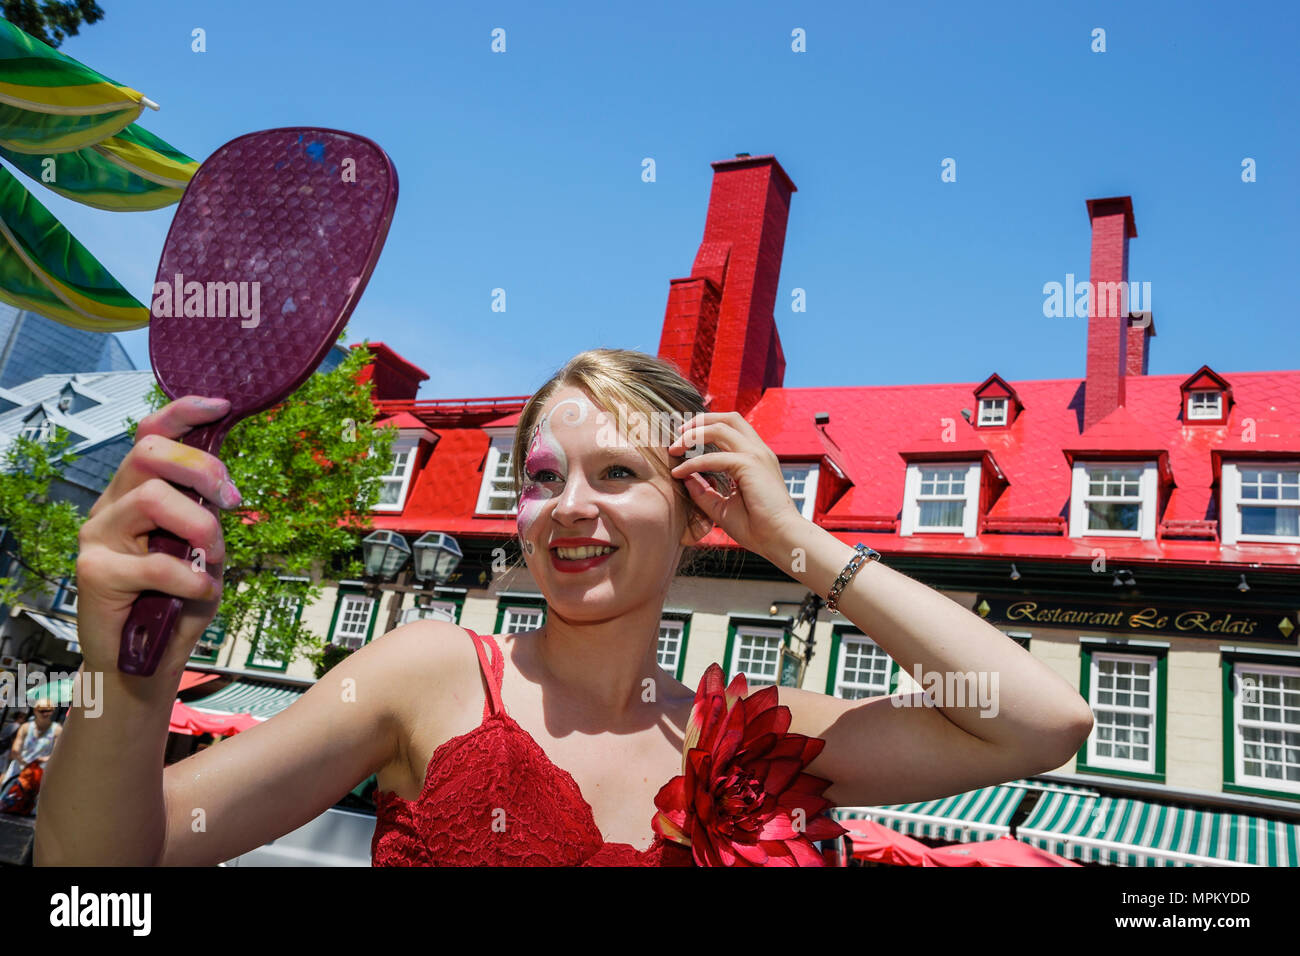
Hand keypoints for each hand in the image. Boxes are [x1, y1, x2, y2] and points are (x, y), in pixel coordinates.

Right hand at [75, 396, 239, 682]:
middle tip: (231, 502)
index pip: (149, 435)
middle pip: (150, 454)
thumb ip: (203, 514)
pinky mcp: (94, 573)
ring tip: (213, 558)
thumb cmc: (176, 602)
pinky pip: (156, 563)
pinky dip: (193, 579)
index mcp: (136, 493)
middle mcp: (112, 506)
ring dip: (201, 526)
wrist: (145, 662)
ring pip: (153, 498)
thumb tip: (224, 485)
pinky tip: (201, 593)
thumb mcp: (200, 550)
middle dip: (202, 468)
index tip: (221, 406)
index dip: (183, 413)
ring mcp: (98, 537)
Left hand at [667, 411, 805, 557]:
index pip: (731, 428)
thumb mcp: (723, 507)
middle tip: (678, 434)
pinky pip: (715, 457)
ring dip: (693, 434)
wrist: (780, 539)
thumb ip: (704, 491)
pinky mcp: (750, 465)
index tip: (684, 439)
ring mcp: (756, 455)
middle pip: (728, 418)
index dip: (706, 427)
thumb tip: (685, 478)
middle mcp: (758, 451)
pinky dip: (694, 463)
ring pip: (721, 428)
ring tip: (675, 448)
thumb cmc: (757, 527)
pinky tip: (680, 472)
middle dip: (699, 421)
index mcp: (755, 458)